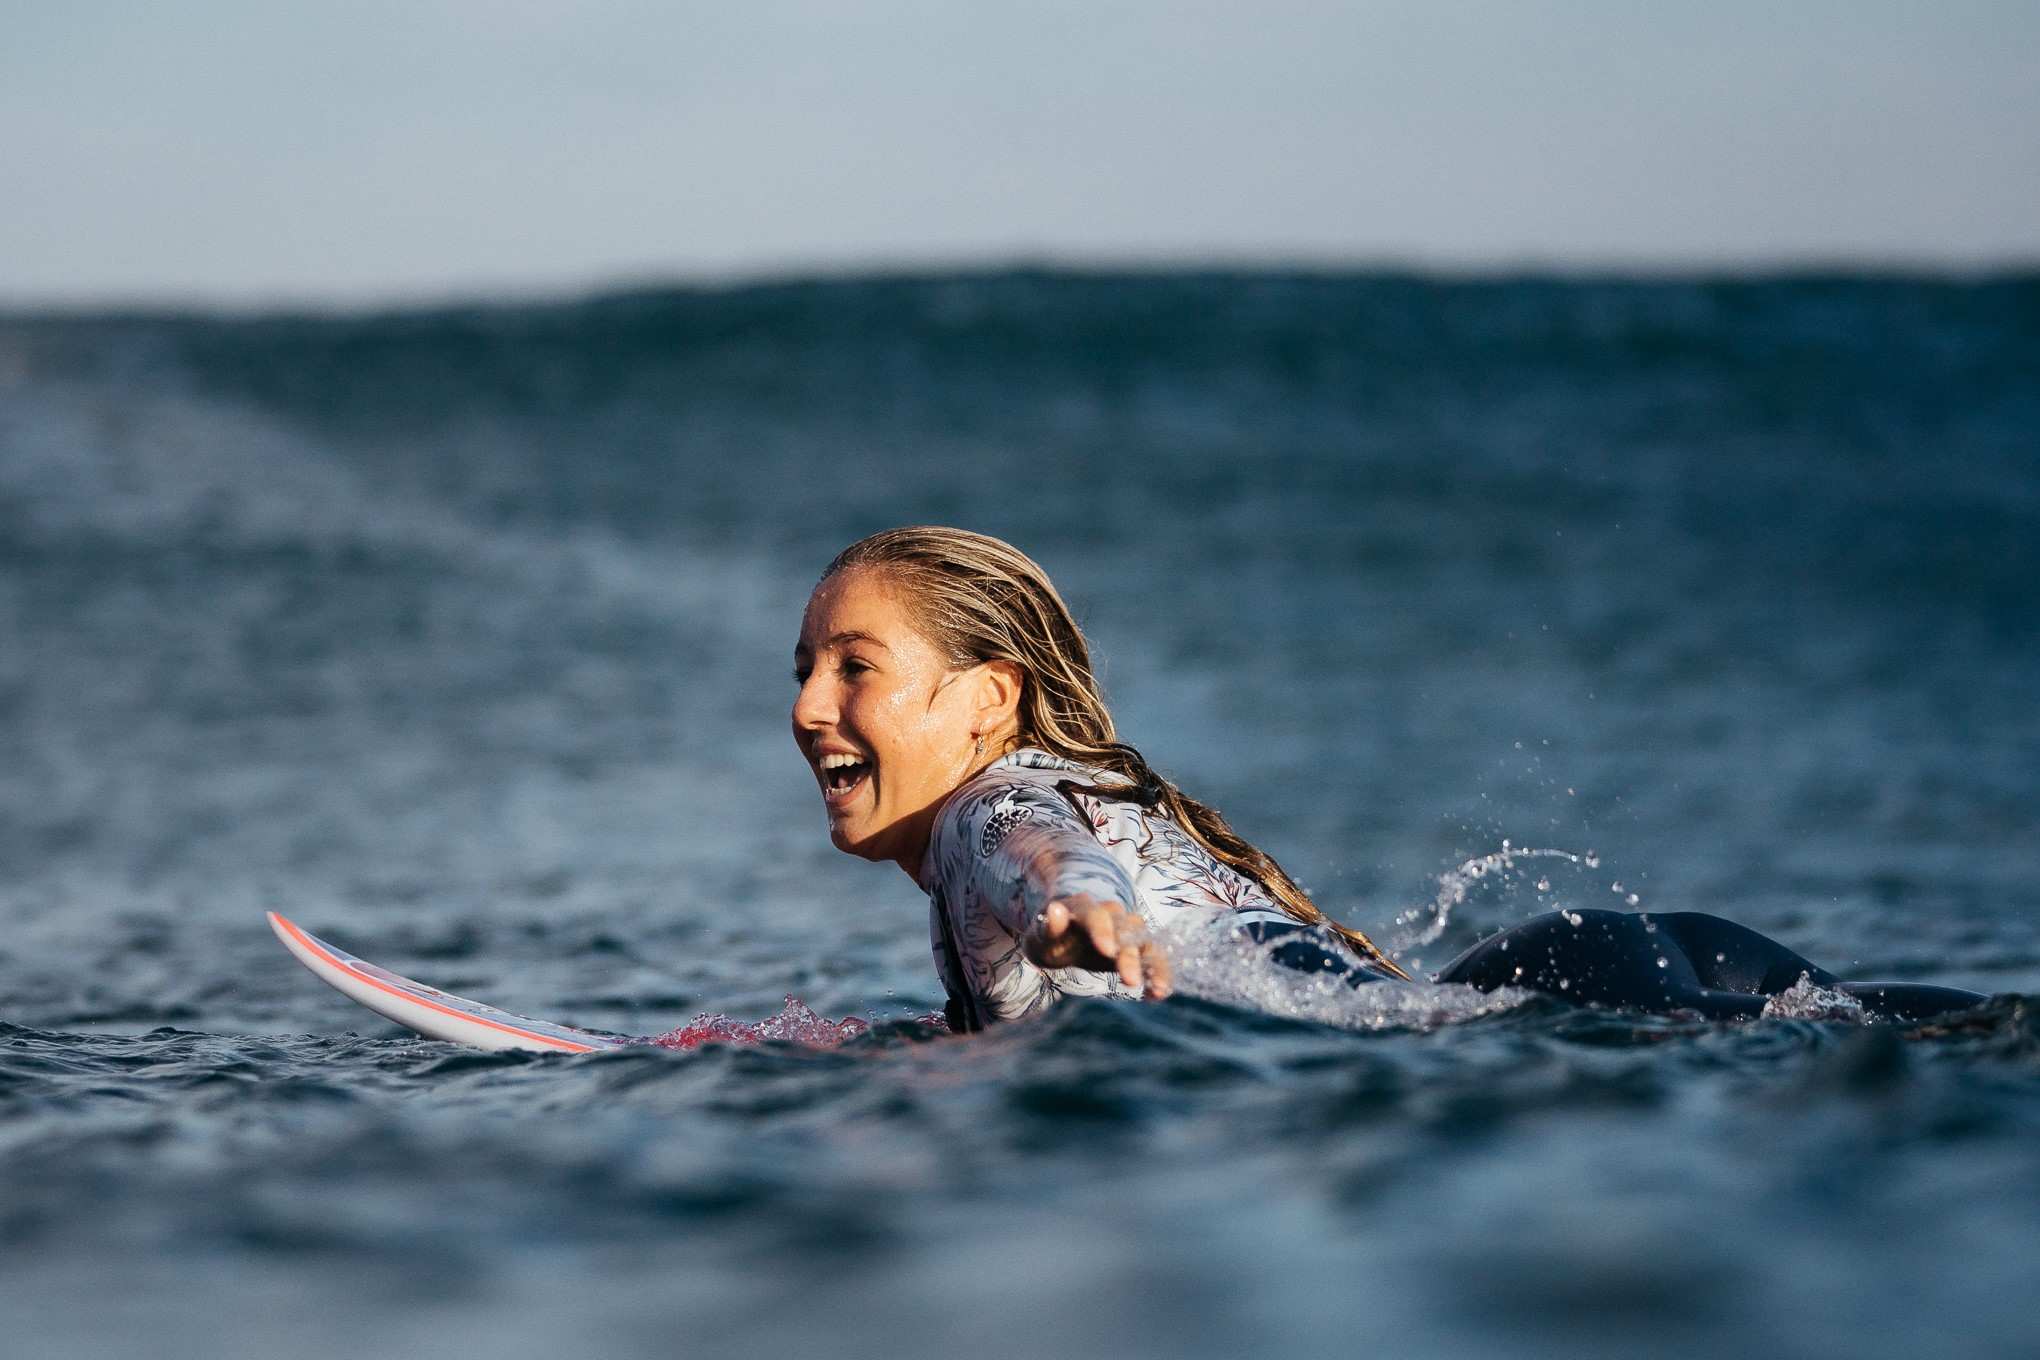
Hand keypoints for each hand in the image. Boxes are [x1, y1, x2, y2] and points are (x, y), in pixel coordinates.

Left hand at [1024, 894, 1172, 1000]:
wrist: (1066, 938)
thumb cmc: (1053, 939)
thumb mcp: (1043, 936)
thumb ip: (1050, 926)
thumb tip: (1054, 909)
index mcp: (1086, 909)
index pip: (1096, 916)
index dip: (1103, 932)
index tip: (1107, 952)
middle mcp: (1113, 916)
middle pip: (1126, 931)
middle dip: (1129, 956)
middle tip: (1131, 981)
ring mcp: (1128, 931)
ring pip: (1146, 943)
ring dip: (1154, 966)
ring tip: (1158, 990)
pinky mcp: (1138, 949)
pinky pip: (1154, 959)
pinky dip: (1160, 975)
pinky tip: (1159, 994)